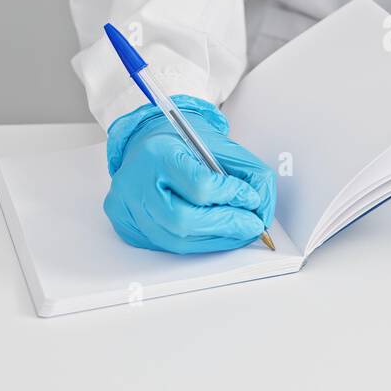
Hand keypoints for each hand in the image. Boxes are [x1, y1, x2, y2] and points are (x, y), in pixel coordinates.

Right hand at [103, 95, 275, 253]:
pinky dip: (199, 244)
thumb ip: (247, 172)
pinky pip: (167, 246)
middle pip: (183, 221)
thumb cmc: (183, 144)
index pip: (199, 186)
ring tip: (241, 231)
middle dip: (227, 226)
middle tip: (253, 225)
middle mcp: (135, 183)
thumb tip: (262, 208)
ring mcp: (127, 208)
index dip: (231, 196)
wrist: (146, 144)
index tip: (251, 197)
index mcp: (158, 153)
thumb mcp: (218, 145)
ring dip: (217, 240)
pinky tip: (217, 235)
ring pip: (176, 241)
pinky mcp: (127, 226)